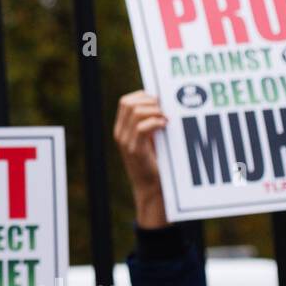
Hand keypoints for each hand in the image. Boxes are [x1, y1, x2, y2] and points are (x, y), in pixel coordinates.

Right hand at [113, 90, 168, 228]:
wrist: (151, 189)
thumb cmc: (155, 163)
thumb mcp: (151, 139)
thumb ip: (151, 123)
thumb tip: (163, 104)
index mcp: (121, 129)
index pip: (126, 101)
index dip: (143, 96)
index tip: (160, 103)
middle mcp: (120, 133)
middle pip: (128, 103)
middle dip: (150, 101)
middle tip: (164, 111)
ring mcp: (125, 142)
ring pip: (135, 112)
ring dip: (155, 111)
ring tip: (165, 119)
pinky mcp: (135, 151)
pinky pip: (142, 127)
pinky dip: (155, 122)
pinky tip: (165, 126)